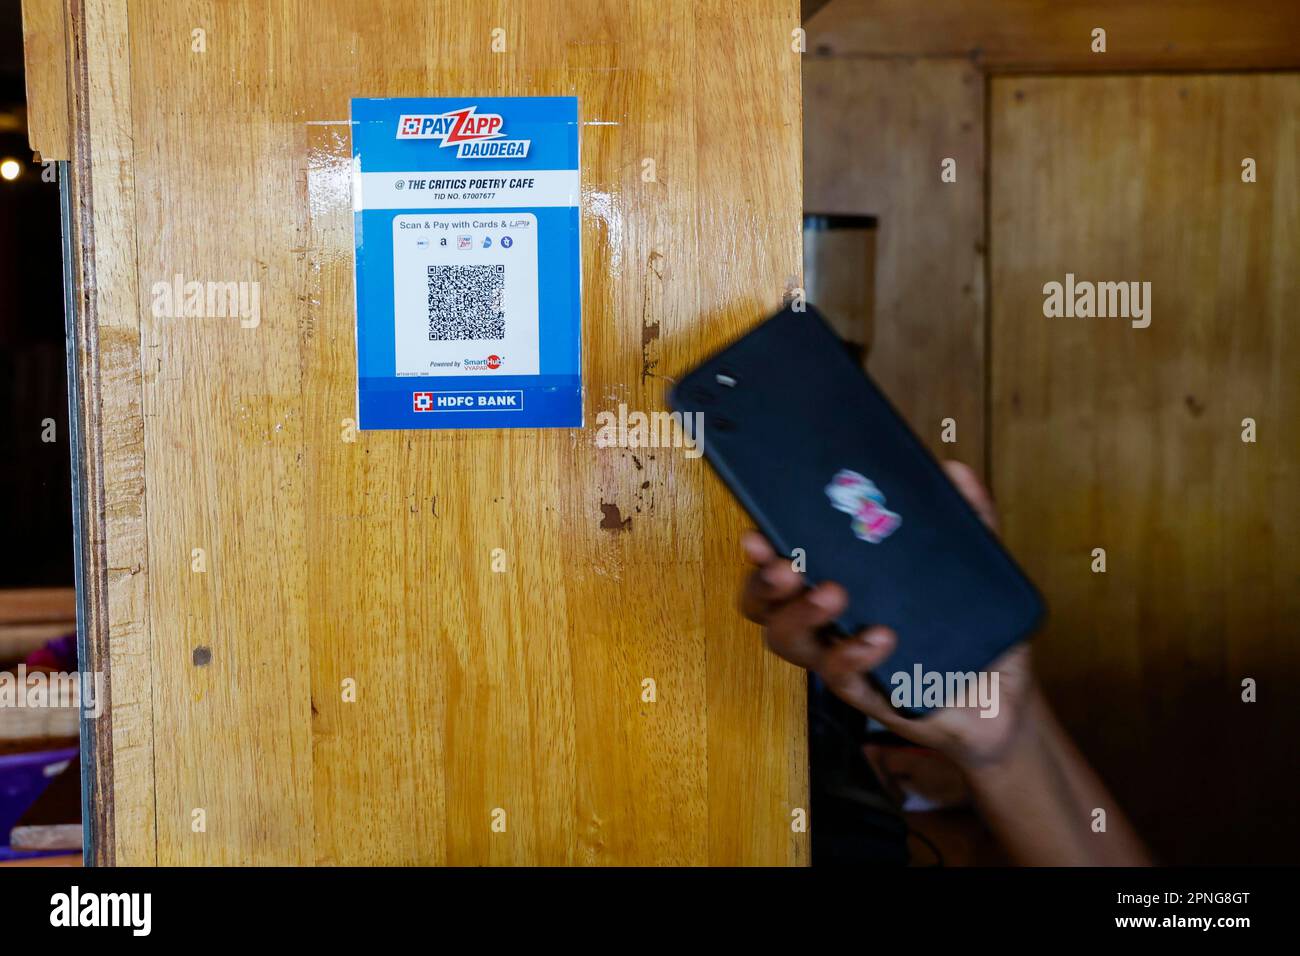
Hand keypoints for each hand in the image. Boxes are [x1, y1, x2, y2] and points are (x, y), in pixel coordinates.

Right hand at [739, 461, 1037, 769]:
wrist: (1002, 700)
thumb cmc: (972, 633)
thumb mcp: (974, 568)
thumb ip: (966, 518)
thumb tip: (954, 470)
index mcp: (839, 584)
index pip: (782, 565)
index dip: (761, 551)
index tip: (757, 532)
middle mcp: (829, 623)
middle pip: (765, 607)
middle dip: (764, 585)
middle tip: (784, 566)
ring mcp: (842, 659)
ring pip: (789, 642)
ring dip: (800, 615)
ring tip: (831, 594)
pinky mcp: (868, 694)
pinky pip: (841, 677)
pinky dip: (854, 654)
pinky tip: (879, 637)